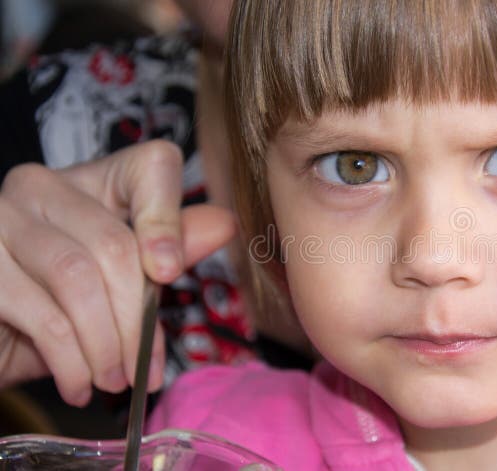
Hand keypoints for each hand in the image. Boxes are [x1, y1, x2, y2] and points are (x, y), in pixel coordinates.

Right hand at [0, 140, 234, 405]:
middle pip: (116, 243)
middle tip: (144, 368)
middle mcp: (43, 188)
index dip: (169, 217)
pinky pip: (43, 316)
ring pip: (77, 279)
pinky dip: (72, 361)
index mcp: (94, 181)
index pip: (153, 165)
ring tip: (117, 380)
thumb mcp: (120, 281)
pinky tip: (81, 383)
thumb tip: (224, 223)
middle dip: (137, 319)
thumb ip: (170, 249)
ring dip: (107, 344)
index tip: (169, 273)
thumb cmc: (61, 306)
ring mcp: (2, 221)